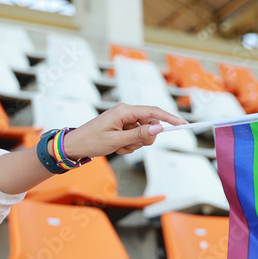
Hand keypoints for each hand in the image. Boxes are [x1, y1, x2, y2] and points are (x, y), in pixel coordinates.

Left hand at [61, 103, 187, 160]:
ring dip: (134, 144)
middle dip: (144, 139)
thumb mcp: (117, 141)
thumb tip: (158, 129)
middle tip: (129, 146)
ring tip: (118, 147)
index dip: (169, 118)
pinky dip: (129, 145)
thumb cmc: (91, 141)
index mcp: (125, 111)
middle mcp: (126, 112)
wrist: (75, 145)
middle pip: (150, 125)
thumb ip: (138, 135)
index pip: (153, 112)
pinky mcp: (122, 127)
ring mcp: (124, 120)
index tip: (183, 125)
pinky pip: (135, 137)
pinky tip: (116, 147)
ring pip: (143, 134)